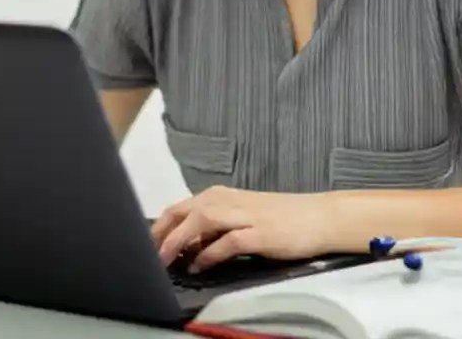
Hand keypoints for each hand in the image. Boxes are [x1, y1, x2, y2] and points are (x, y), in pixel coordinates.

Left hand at [149, 186, 335, 272]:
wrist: (318, 217)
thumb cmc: (279, 218)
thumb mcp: (240, 217)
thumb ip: (213, 229)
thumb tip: (185, 247)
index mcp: (221, 196)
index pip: (178, 209)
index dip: (158, 228)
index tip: (143, 246)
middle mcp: (229, 201)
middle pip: (183, 212)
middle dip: (161, 234)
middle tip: (146, 256)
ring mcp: (244, 215)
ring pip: (201, 221)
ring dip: (179, 242)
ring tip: (165, 261)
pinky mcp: (260, 233)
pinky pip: (227, 242)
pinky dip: (210, 253)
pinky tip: (200, 265)